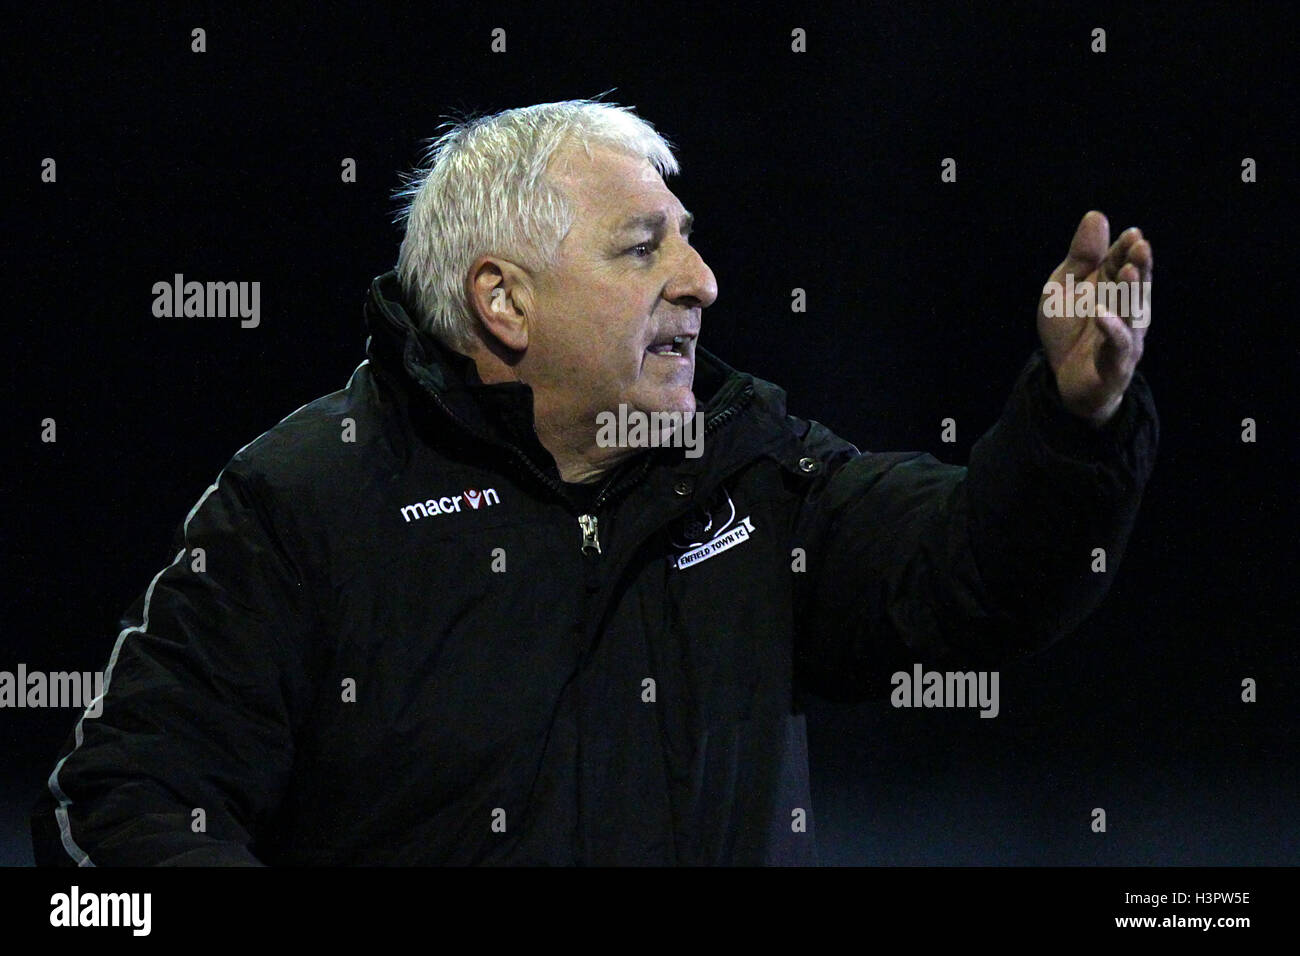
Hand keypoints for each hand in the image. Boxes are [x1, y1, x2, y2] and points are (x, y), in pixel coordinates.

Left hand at [1037, 211, 1152, 426]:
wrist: (1063, 381)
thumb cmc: (1069, 330)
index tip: (1132, 233)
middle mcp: (1126, 312)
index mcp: (1114, 290)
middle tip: (1140, 244)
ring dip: (1131, 292)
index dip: (1126, 251)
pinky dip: (1110, 328)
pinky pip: (1116, 345)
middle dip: (1139, 265)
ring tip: (1128, 269)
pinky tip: (1102, 312)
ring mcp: (1126, 338)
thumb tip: (1096, 215)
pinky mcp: (1117, 363)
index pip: (1122, 265)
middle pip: (1134, 286)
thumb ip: (1080, 257)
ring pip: (1132, 313)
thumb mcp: (1064, 288)